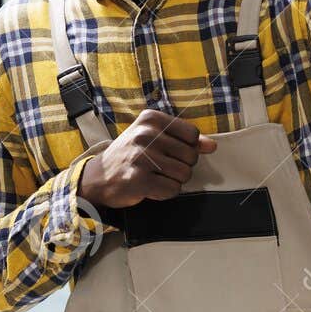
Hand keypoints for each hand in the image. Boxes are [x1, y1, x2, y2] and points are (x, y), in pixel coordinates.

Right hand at [78, 109, 216, 208]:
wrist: (98, 178)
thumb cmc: (131, 155)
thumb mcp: (154, 138)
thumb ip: (184, 139)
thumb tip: (212, 146)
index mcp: (151, 119)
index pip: (192, 134)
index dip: (187, 147)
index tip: (168, 151)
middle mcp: (145, 134)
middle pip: (191, 155)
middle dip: (181, 166)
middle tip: (160, 167)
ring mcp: (141, 157)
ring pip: (184, 174)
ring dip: (173, 180)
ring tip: (155, 176)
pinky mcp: (138, 180)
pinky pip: (172, 189)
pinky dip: (165, 192)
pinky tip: (150, 187)